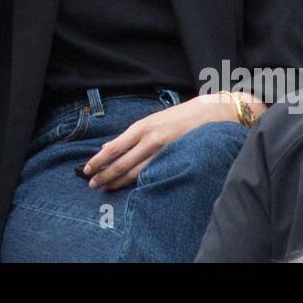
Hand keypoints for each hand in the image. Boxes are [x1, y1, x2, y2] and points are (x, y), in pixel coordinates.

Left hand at [82, 93, 242, 191]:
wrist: (215, 112)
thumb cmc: (183, 115)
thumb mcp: (155, 120)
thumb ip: (135, 135)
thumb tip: (111, 147)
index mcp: (143, 126)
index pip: (114, 147)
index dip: (99, 160)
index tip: (86, 169)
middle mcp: (150, 138)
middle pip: (121, 163)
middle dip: (104, 175)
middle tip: (91, 185)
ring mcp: (163, 150)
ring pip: (135, 172)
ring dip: (117, 182)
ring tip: (105, 188)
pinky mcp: (176, 158)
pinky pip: (154, 174)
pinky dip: (140, 183)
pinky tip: (132, 189)